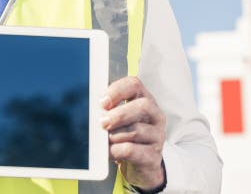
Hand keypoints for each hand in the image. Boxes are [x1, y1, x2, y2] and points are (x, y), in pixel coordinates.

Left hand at [100, 76, 165, 190]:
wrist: (140, 165)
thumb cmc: (126, 136)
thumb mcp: (120, 120)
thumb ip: (109, 110)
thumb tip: (92, 109)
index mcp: (145, 100)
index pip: (135, 85)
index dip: (117, 90)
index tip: (102, 102)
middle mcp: (155, 115)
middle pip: (142, 106)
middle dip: (119, 114)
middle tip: (102, 123)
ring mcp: (157, 136)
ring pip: (135, 130)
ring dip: (115, 135)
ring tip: (106, 140)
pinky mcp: (153, 156)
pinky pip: (132, 150)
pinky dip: (116, 151)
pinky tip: (109, 152)